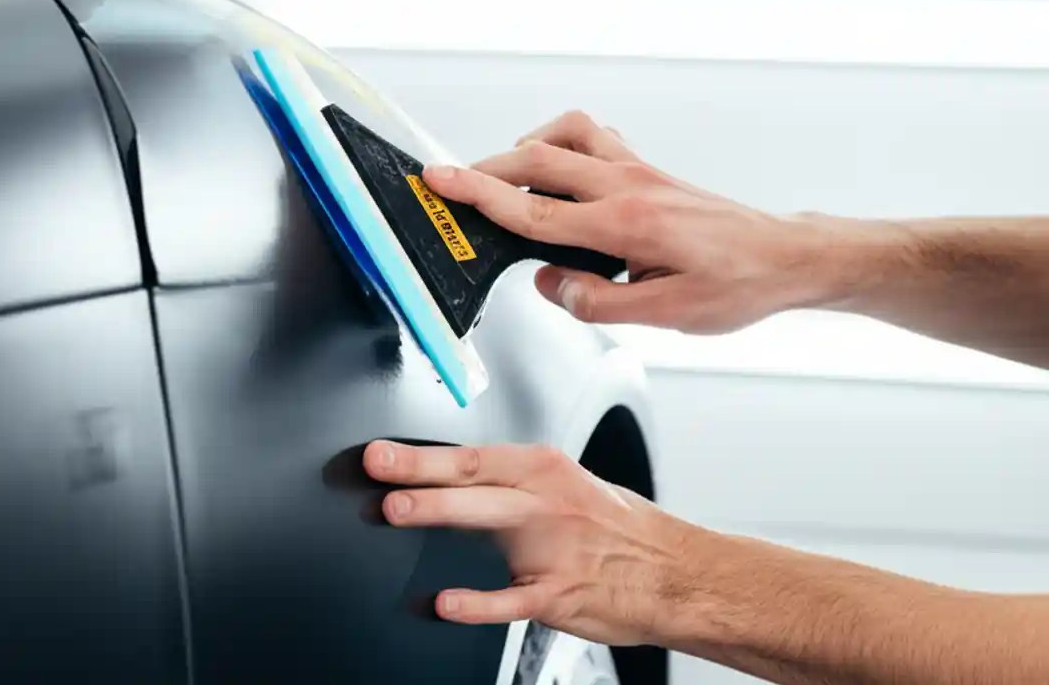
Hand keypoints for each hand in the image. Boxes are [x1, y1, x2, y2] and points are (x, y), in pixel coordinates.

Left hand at [363, 439, 705, 645]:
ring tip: (396, 510)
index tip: (381, 452)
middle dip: (420, 470)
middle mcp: (547, 499)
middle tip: (377, 465)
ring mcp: (555, 544)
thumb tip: (446, 481)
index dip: (422, 454)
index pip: (472, 456)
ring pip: (491, 520)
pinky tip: (447, 602)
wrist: (677, 575)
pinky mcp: (562, 592)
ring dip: (440, 510)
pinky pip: (513, 598)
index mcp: (544, 469)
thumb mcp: (567, 487)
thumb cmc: (618, 531)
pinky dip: (478, 601)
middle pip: (474, 477)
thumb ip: (509, 485)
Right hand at [423, 110, 869, 332]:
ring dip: (525, 149)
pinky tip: (557, 169)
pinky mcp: (647, 168)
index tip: (442, 183)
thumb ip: (597, 301)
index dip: (479, 197)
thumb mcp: (664, 315)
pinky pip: (593, 136)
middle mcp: (627, 187)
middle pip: (536, 161)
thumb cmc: (735, 286)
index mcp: (624, 226)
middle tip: (452, 182)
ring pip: (564, 135)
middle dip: (485, 170)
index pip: (533, 210)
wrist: (783, 258)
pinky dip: (562, 142)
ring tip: (505, 177)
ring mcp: (637, 170)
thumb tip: (549, 284)